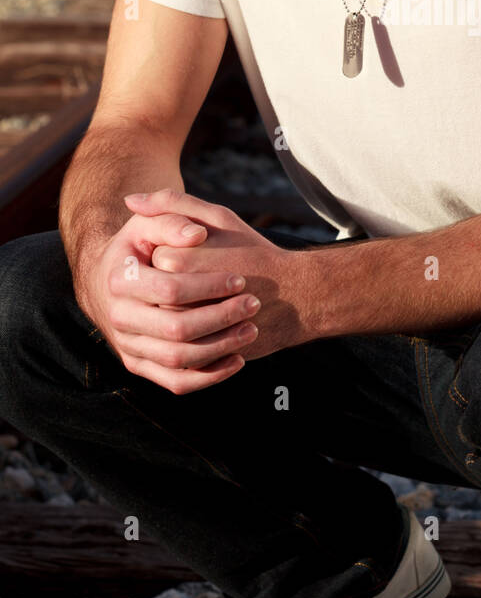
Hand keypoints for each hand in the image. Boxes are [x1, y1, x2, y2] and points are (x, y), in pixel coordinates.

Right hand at [78, 205, 259, 394]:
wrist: (110, 283)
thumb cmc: (140, 247)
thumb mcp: (150, 223)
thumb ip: (172, 215)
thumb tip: (197, 234)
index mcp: (120, 280)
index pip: (170, 289)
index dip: (209, 286)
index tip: (241, 279)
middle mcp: (119, 317)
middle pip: (175, 329)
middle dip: (221, 318)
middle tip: (253, 305)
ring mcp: (127, 346)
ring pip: (177, 359)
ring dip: (220, 348)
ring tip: (250, 329)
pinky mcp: (139, 366)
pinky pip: (175, 382)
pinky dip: (209, 377)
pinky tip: (237, 360)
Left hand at [123, 188, 317, 366]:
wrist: (296, 296)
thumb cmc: (254, 252)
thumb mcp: (219, 218)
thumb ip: (172, 203)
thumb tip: (131, 201)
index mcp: (173, 261)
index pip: (150, 263)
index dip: (176, 258)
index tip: (202, 258)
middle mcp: (175, 298)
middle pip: (154, 295)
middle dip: (179, 289)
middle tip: (208, 281)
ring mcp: (186, 332)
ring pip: (165, 324)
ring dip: (185, 313)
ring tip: (210, 302)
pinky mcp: (198, 356)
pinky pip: (179, 352)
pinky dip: (193, 339)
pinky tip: (213, 325)